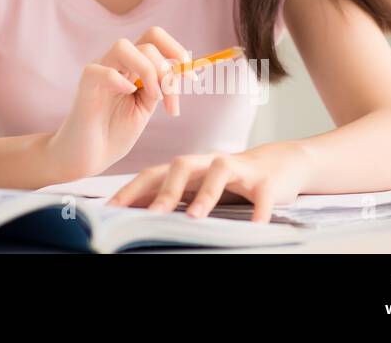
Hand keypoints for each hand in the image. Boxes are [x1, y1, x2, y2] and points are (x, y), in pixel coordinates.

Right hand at [46, 27, 189, 179]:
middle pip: (148, 40)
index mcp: (131, 65)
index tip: (192, 79)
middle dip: (168, 70)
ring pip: (124, 46)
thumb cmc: (113, 133)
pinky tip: (128, 94)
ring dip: (148, 71)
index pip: (155, 38)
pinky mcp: (85, 86)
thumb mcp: (144, 108)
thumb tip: (179, 72)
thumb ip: (158, 88)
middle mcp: (115, 63)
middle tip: (171, 102)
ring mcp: (99, 71)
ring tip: (153, 98)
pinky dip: (119, 80)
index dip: (177, 50)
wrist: (86, 157)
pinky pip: (101, 71)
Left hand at [107, 141, 310, 222]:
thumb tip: (135, 217)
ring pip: (218, 171)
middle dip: (164, 191)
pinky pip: (262, 195)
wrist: (281, 163)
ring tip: (194, 217)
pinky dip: (258, 211)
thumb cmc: (230, 180)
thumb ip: (172, 198)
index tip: (110, 210)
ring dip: (205, 195)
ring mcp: (238, 169)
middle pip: (181, 165)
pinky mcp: (266, 181)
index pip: (153, 174)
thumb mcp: (199, 188)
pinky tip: (255, 227)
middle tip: (150, 216)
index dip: (131, 190)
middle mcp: (208, 162)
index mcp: (188, 167)